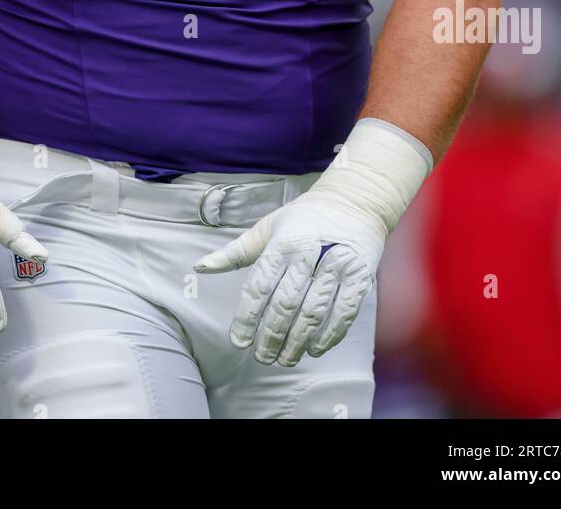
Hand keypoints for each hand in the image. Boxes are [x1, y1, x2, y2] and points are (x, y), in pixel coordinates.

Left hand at [194, 199, 383, 366]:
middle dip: (270, 336)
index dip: (247, 317)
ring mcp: (336, 266)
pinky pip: (343, 313)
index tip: (238, 341)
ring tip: (285, 359)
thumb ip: (236, 252)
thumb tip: (201, 267)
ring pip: (313, 312)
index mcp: (282, 244)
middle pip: (285, 304)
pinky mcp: (359, 276)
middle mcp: (307, 255)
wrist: (354, 201)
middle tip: (262, 357)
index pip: (259, 286)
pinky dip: (328, 335)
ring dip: (297, 342)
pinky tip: (315, 348)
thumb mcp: (267, 228)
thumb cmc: (304, 218)